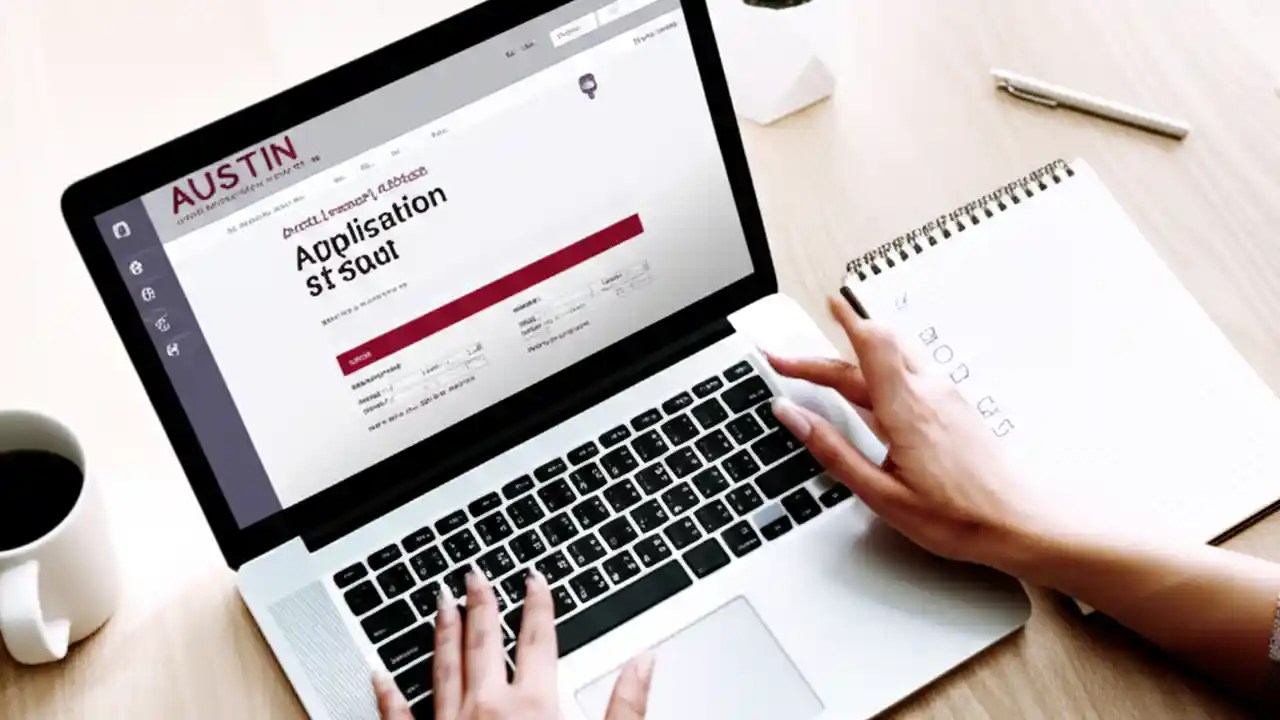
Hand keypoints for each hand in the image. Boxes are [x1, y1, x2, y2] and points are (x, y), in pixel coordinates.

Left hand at [372, 569, 654, 719]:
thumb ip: (626, 706)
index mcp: (534, 705)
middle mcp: (488, 709)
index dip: (538, 605)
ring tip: (438, 604)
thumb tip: (644, 662)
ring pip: (441, 668)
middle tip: (473, 575)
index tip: (534, 578)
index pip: (537, 640)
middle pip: (483, 643)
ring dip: (440, 633)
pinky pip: (399, 719)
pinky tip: (378, 675)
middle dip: (480, 605)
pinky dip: (388, 696)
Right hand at [765, 297, 1072, 574]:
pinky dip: (882, 370)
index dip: (843, 319)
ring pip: (896, 356)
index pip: (872, 343)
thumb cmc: (956, 516)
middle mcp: (928, 392)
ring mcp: (945, 396)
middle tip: (793, 363)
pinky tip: (871, 394)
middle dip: (828, 353)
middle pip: (875, 349)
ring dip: (859, 355)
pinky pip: (912, 373)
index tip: (821, 307)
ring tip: (829, 371)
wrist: (1015, 523)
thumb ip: (832, 449)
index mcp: (906, 409)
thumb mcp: (880, 493)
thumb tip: (793, 416)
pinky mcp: (954, 406)